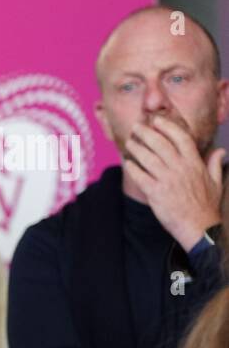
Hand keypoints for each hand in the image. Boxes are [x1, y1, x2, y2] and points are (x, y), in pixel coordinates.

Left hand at [124, 114, 225, 250]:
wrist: (199, 227)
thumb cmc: (207, 206)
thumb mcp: (216, 182)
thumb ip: (215, 164)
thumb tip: (220, 151)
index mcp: (195, 164)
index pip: (181, 138)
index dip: (168, 127)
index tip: (157, 120)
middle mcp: (180, 169)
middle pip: (160, 144)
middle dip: (146, 133)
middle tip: (136, 127)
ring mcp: (167, 180)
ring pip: (148, 158)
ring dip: (137, 148)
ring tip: (129, 142)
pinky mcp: (155, 193)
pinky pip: (140, 177)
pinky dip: (133, 168)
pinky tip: (127, 163)